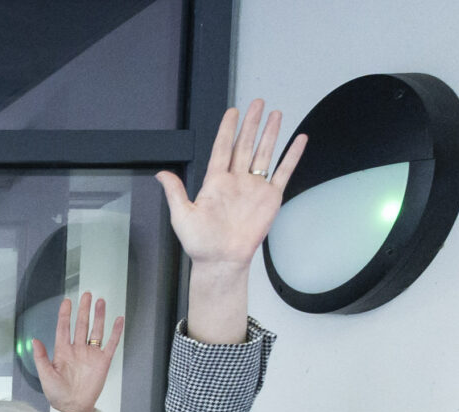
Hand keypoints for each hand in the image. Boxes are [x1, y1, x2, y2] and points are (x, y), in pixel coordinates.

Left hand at [33, 292, 122, 411]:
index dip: (65, 315)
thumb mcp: (45, 375)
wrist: (73, 408)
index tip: (67, 301)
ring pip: (96, 330)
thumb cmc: (57, 395)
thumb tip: (34, 340)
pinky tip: (118, 319)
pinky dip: (116, 331)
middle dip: (84, 310)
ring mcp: (91, 354)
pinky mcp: (103, 361)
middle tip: (87, 295)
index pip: (64, 328)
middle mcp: (77, 350)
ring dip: (98, 316)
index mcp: (62, 352)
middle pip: (81, 325)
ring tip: (100, 301)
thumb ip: (41, 357)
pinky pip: (111, 343)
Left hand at [158, 99, 305, 343]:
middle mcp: (236, 180)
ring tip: (275, 114)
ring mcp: (254, 187)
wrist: (221, 261)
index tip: (232, 112)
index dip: (227, 130)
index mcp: (215, 182)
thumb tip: (160, 174)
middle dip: (251, 124)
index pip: (222, 149)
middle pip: (244, 145)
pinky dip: (291, 156)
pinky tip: (298, 140)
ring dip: (270, 134)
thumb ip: (175, 193)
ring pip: (264, 154)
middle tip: (257, 103)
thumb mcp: (182, 216)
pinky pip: (283, 172)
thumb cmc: (200, 243)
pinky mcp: (270, 197)